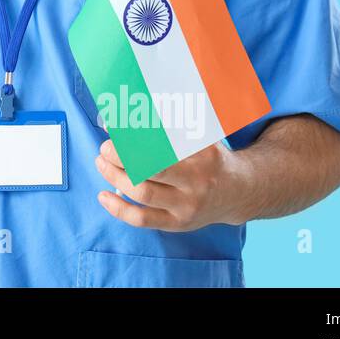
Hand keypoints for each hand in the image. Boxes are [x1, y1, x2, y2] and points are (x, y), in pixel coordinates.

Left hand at [93, 137, 249, 231]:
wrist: (238, 193)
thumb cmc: (210, 157)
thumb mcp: (201, 135)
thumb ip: (173, 122)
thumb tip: (130, 115)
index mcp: (202, 152)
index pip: (163, 141)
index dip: (135, 133)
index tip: (115, 125)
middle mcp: (196, 179)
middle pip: (150, 168)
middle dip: (120, 156)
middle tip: (105, 147)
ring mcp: (187, 204)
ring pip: (143, 192)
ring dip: (115, 177)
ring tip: (101, 162)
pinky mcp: (178, 223)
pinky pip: (143, 219)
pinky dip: (119, 208)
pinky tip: (104, 195)